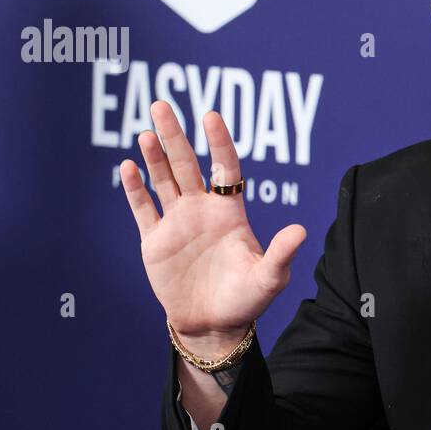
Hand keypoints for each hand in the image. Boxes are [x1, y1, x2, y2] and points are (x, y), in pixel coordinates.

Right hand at [120, 101, 306, 356]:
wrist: (214, 325)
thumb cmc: (247, 300)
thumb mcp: (269, 278)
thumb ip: (281, 254)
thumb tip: (302, 231)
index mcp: (230, 212)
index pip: (225, 167)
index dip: (218, 142)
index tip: (210, 115)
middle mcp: (202, 210)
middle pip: (186, 164)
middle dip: (175, 135)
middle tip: (161, 104)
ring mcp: (177, 223)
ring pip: (163, 180)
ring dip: (154, 156)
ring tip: (147, 131)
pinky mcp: (155, 241)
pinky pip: (143, 209)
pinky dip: (135, 189)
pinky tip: (128, 166)